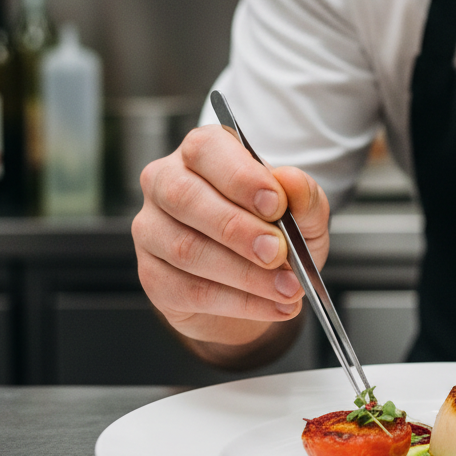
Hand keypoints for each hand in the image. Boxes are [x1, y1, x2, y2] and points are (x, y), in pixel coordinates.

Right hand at [132, 124, 329, 351]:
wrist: (258, 284)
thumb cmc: (275, 233)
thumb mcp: (303, 212)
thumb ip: (303, 196)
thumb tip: (290, 180)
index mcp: (203, 152)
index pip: (207, 150)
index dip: (240, 178)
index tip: (276, 205)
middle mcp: (166, 183)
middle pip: (186, 198)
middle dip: (238, 229)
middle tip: (278, 252)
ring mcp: (152, 230)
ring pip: (186, 249)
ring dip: (244, 273)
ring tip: (287, 286)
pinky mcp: (152, 275)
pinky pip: (188, 290)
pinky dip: (237, 302)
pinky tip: (271, 305)